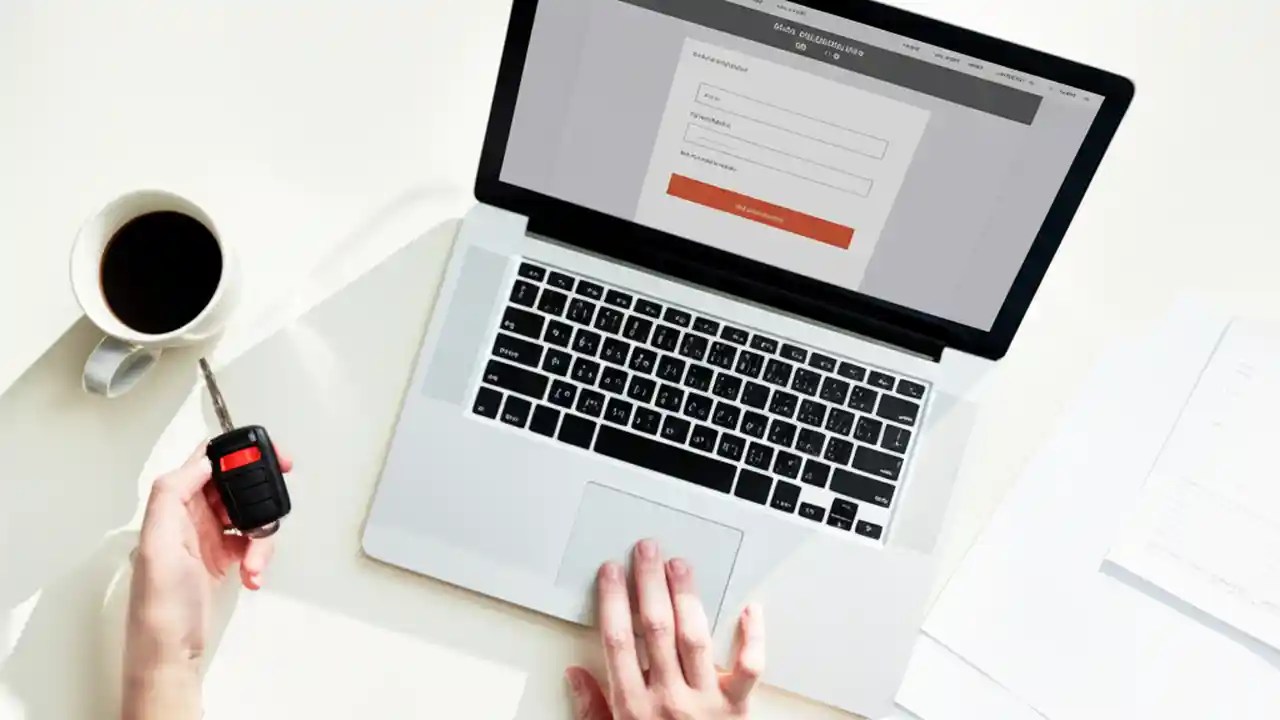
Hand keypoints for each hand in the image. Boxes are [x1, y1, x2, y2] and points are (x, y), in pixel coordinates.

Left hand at [123, 441, 292, 718]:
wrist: (171, 654)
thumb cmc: (160, 607)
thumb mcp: (158, 545)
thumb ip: (172, 496)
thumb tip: (200, 460)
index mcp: (170, 507)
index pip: (204, 462)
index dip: (235, 452)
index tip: (266, 456)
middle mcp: (187, 518)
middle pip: (233, 486)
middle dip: (258, 494)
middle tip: (277, 502)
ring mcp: (206, 538)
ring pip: (247, 515)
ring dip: (260, 535)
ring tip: (255, 561)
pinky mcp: (220, 558)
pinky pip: (250, 543)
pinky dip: (258, 556)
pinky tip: (253, 574)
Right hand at [566, 539, 765, 719]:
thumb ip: (593, 710)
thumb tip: (576, 675)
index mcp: (633, 708)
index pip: (617, 640)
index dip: (612, 601)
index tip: (610, 572)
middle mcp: (668, 700)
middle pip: (654, 628)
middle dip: (648, 583)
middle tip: (645, 551)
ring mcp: (706, 703)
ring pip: (694, 637)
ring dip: (686, 595)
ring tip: (679, 566)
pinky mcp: (738, 710)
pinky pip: (750, 666)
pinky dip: (752, 636)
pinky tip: (748, 609)